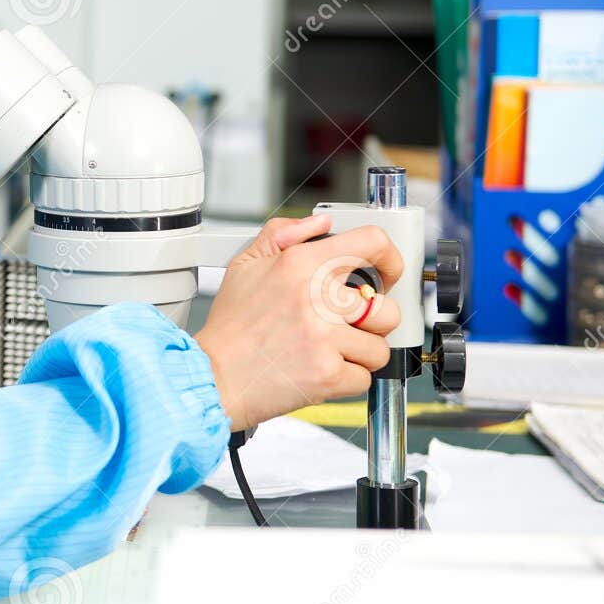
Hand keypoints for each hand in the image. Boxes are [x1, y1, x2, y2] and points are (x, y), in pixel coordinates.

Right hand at [194, 213, 404, 431]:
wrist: (213, 375)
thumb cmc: (231, 325)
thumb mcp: (246, 264)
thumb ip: (283, 233)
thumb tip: (320, 224)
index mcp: (302, 264)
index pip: (372, 243)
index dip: (390, 259)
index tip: (387, 274)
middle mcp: (317, 298)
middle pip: (387, 308)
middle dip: (373, 322)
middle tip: (346, 326)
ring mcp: (325, 339)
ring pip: (380, 348)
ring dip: (360, 353)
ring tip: (328, 350)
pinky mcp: (328, 374)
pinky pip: (363, 378)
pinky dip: (345, 379)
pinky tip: (319, 370)